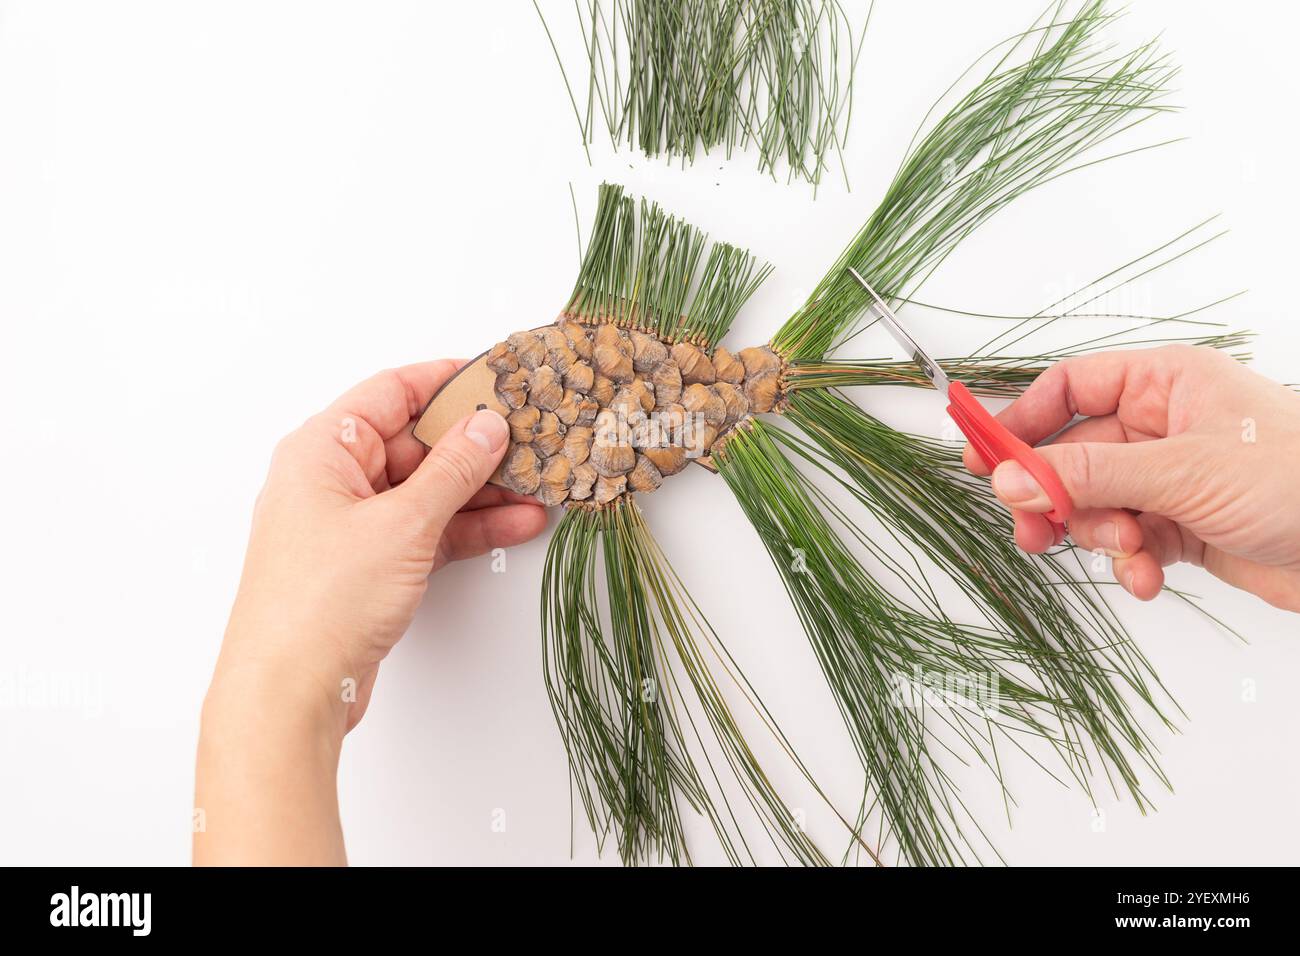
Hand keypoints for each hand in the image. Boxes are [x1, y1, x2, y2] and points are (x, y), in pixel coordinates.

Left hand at [196, 361, 545, 864]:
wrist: (289, 693)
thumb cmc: (318, 604)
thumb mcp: (402, 524)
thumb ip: (452, 470)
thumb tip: (485, 426)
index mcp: (322, 450)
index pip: (392, 392)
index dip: (447, 381)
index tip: (496, 377)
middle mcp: (332, 481)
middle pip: (415, 443)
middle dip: (476, 444)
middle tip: (532, 437)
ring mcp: (352, 526)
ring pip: (427, 491)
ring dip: (481, 490)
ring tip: (539, 483)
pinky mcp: (370, 566)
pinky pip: (426, 530)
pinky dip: (467, 527)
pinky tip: (514, 523)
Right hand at [965, 345, 1299, 610]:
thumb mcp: (1179, 470)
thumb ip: (1087, 473)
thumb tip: (1010, 476)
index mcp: (1165, 383)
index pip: (1070, 389)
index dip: (1023, 421)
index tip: (985, 458)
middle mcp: (1163, 426)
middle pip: (1072, 455)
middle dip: (1053, 496)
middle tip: (1031, 529)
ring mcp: (1171, 478)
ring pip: (1095, 504)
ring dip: (1098, 536)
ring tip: (1126, 552)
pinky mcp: (1183, 526)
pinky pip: (1128, 542)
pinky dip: (1130, 564)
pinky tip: (1149, 578)